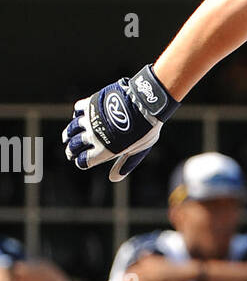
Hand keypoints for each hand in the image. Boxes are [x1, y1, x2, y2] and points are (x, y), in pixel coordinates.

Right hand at [62, 65, 178, 181]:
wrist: (145, 102)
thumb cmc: (146, 129)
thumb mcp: (139, 150)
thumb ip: (125, 163)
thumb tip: (113, 178)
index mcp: (104, 151)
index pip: (84, 161)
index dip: (81, 162)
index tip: (81, 162)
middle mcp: (94, 136)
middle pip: (74, 145)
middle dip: (70, 151)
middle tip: (70, 152)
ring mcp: (91, 120)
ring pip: (72, 128)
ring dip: (68, 134)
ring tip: (67, 137)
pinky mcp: (91, 104)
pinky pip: (78, 110)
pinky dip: (77, 115)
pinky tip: (79, 117)